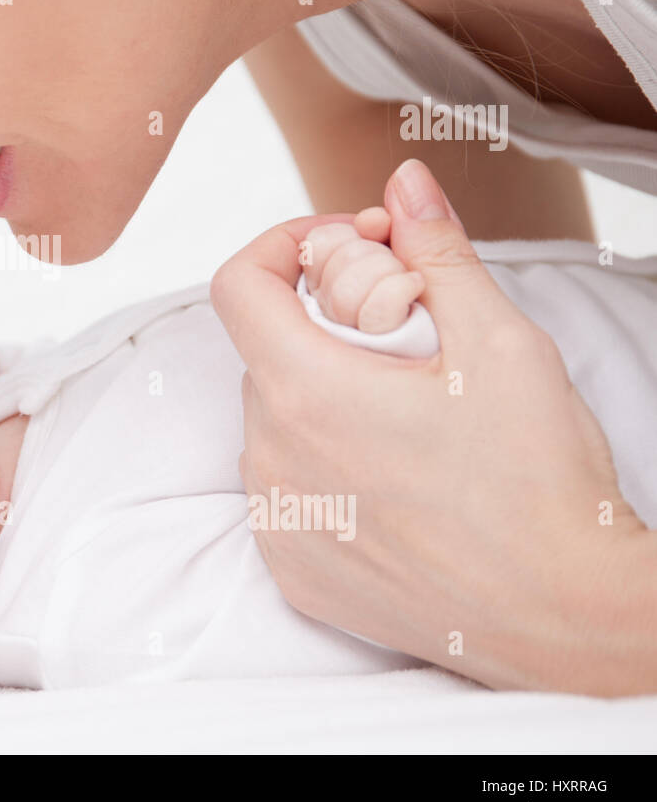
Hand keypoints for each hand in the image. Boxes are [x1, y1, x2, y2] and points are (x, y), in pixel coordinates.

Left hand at [210, 160, 655, 694]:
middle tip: (409, 335)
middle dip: (324, 323)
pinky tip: (395, 477)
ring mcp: (275, 519)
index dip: (284, 246)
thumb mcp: (499, 343)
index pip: (237, 284)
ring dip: (324, 395)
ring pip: (276, 419)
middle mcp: (269, 459)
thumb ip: (437, 252)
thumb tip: (403, 182)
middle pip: (266, 351)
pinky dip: (324, 463)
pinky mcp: (291, 567)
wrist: (564, 619)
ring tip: (412, 414)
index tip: (346, 250)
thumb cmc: (537, 481)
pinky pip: (285, 487)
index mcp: (304, 392)